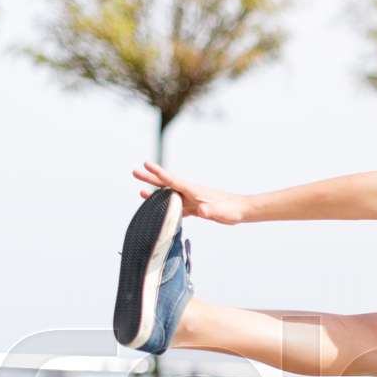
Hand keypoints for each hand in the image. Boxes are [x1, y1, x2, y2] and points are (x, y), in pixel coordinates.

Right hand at [132, 161, 249, 224]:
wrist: (241, 209)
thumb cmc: (232, 209)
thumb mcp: (221, 211)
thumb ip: (210, 211)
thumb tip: (201, 211)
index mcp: (194, 190)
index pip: (173, 180)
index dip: (159, 173)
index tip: (146, 164)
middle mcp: (190, 193)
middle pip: (166, 184)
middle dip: (150, 178)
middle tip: (134, 171)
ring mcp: (192, 199)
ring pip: (169, 196)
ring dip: (155, 194)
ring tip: (140, 191)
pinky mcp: (195, 208)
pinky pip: (177, 207)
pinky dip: (166, 207)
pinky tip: (158, 210)